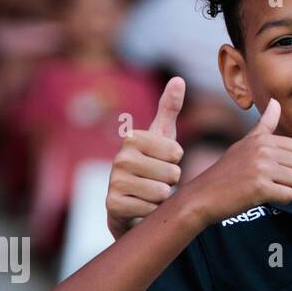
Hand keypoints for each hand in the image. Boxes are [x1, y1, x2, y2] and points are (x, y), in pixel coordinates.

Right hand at [107, 77, 185, 239]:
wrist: (131, 203)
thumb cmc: (152, 165)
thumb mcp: (164, 136)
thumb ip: (170, 109)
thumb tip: (178, 79)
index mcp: (133, 138)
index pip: (176, 153)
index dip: (176, 161)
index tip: (162, 161)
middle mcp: (120, 157)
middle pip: (172, 173)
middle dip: (170, 181)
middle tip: (156, 180)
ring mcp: (114, 181)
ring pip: (162, 192)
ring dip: (162, 198)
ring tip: (149, 193)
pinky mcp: (112, 205)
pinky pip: (150, 209)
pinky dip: (151, 211)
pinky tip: (141, 206)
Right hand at [183, 98, 291, 225]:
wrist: (202, 197)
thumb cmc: (226, 173)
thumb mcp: (244, 144)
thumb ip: (264, 125)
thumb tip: (276, 101)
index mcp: (262, 138)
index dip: (289, 163)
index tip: (269, 168)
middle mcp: (263, 149)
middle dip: (289, 177)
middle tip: (267, 181)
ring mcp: (261, 168)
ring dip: (284, 189)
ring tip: (263, 188)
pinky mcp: (260, 187)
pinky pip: (289, 195)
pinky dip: (279, 200)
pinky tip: (260, 197)